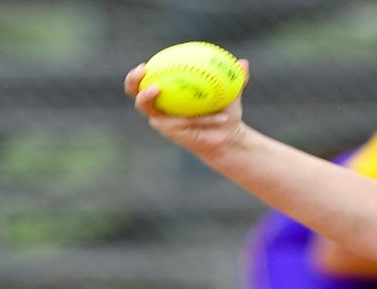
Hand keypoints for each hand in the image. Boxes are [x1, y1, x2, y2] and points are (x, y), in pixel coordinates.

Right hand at [125, 59, 248, 157]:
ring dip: (157, 99)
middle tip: (144, 72)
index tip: (145, 64)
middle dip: (134, 82)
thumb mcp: (230, 94)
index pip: (145, 81)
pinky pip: (185, 122)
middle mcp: (159, 108)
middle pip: (136, 95)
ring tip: (159, 90)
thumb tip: (243, 63)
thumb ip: (235, 78)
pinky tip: (220, 117)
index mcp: (166, 94)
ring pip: (156, 109)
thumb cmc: (225, 112)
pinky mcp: (174, 133)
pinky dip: (202, 119)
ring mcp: (163, 122)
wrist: (228, 137)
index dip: (137, 74)